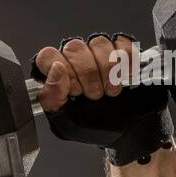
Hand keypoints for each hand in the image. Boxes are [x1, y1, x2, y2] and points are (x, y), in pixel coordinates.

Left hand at [30, 32, 172, 166]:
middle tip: (94, 95)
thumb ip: (51, 98)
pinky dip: (127, 64)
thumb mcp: (66, 122)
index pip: (48, 55)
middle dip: (87, 74)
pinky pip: (123, 45)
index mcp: (57, 75)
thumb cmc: (94, 128)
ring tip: (110, 91)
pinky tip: (125, 79)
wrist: (128, 133)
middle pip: (75, 47)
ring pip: (99, 43)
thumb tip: (55, 70)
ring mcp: (100, 54)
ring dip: (108, 70)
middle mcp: (76, 61)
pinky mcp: (123, 53)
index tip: (74, 89)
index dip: (61, 71)